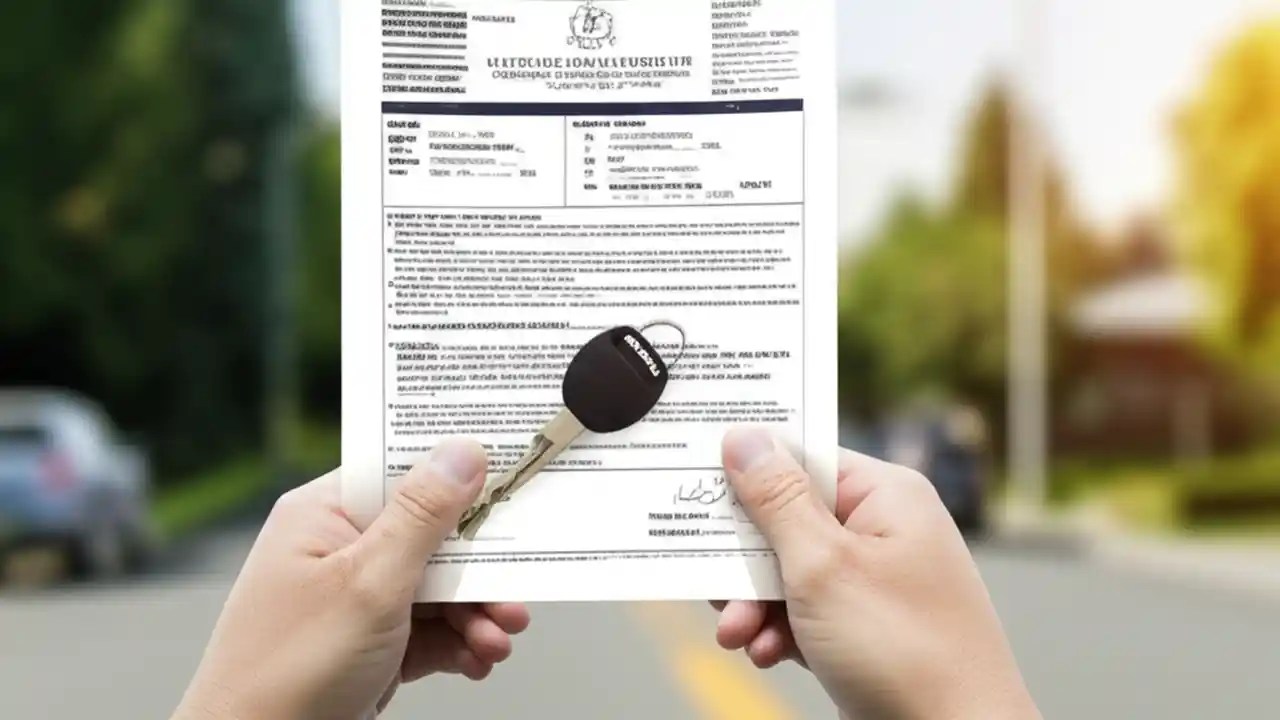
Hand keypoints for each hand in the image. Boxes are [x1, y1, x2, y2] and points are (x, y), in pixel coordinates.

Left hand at [173, 440, 529, 719]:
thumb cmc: (285, 671)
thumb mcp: (369, 584)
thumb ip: (422, 517)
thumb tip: (462, 452)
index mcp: (324, 516)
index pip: (400, 469)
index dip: (455, 470)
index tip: (507, 472)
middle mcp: (341, 550)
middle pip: (431, 534)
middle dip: (478, 565)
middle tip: (514, 583)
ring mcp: (358, 599)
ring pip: (439, 587)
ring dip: (477, 612)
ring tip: (500, 636)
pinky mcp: (374, 644)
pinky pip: (433, 629)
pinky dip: (462, 642)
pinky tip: (480, 657)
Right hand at [711, 428, 1038, 719]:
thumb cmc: (905, 650)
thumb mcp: (823, 567)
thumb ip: (776, 500)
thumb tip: (744, 437)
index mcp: (886, 495)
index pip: (803, 455)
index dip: (750, 468)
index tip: (699, 480)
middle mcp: (883, 529)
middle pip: (787, 518)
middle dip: (746, 558)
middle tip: (715, 583)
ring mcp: (874, 581)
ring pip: (788, 571)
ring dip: (756, 603)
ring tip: (737, 633)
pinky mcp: (863, 627)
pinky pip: (804, 612)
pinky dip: (779, 631)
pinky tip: (768, 654)